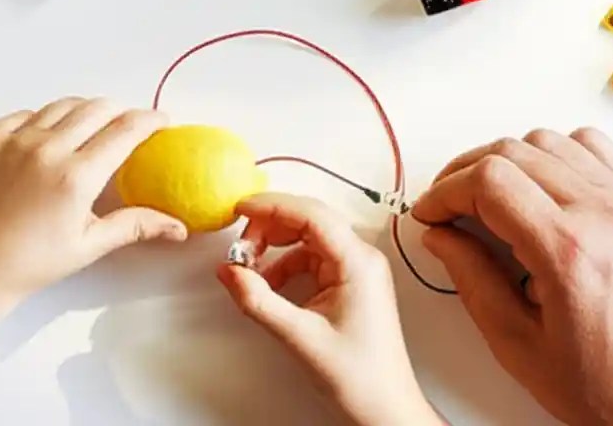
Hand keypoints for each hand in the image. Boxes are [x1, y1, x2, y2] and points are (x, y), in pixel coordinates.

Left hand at [0, 98, 187, 347]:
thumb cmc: (30, 262)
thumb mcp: (88, 245)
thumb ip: (134, 225)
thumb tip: (177, 227)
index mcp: (77, 177)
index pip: (126, 130)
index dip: (149, 120)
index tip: (160, 121)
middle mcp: (48, 150)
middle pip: (98, 108)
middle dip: (122, 111)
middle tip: (129, 124)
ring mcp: (16, 140)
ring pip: (64, 105)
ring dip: (86, 110)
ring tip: (94, 125)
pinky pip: (28, 114)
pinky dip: (47, 118)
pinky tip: (51, 135)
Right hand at [217, 193, 439, 425]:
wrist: (384, 409)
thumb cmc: (359, 376)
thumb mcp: (299, 336)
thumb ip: (258, 300)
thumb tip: (228, 271)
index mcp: (358, 263)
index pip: (312, 214)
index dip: (273, 206)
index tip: (241, 209)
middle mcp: (362, 259)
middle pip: (311, 220)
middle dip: (271, 226)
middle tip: (241, 246)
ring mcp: (358, 271)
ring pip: (309, 239)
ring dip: (277, 248)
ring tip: (250, 268)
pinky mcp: (350, 284)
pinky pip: (313, 259)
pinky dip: (286, 266)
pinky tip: (269, 285)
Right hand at [414, 128, 612, 425]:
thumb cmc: (609, 384)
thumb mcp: (518, 344)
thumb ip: (472, 280)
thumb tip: (441, 237)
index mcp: (566, 250)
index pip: (488, 181)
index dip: (445, 192)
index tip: (431, 213)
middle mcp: (601, 213)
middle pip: (512, 151)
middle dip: (465, 173)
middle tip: (447, 206)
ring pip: (549, 140)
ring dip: (508, 160)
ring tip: (489, 198)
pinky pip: (593, 146)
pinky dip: (557, 153)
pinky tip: (541, 186)